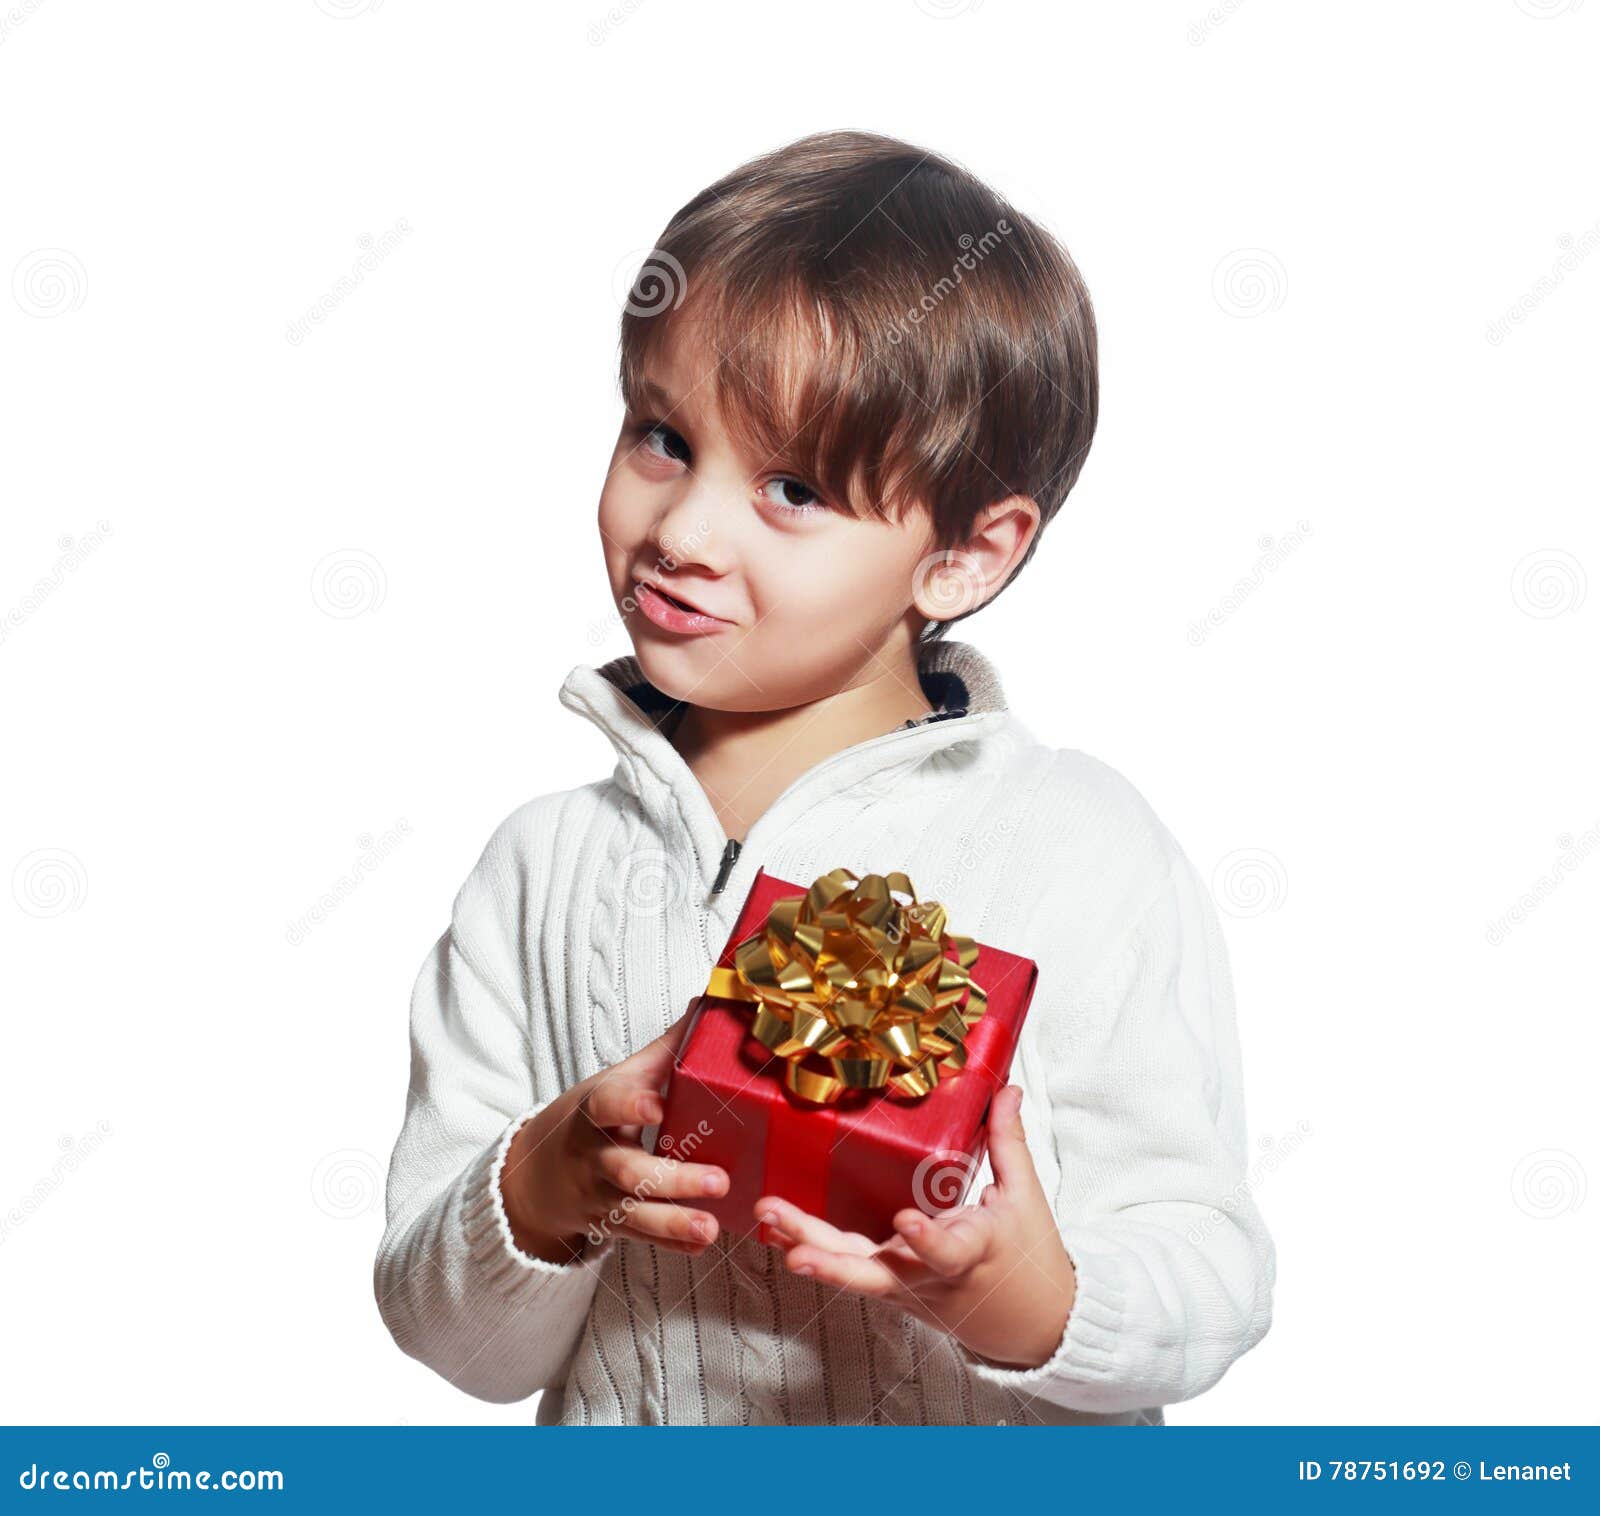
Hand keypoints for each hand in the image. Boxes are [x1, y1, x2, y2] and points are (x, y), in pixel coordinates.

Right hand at [499, 1010, 728, 1264]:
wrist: (537, 1172)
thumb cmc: (593, 1116)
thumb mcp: (617, 1079)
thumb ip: (664, 1052)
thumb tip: (708, 1005)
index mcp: (596, 1111)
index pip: (607, 1104)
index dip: (629, 1104)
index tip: (657, 1104)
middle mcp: (595, 1157)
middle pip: (629, 1171)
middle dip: (673, 1178)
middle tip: (719, 1180)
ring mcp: (600, 1197)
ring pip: (634, 1214)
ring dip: (674, 1222)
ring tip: (712, 1226)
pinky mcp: (611, 1225)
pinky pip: (640, 1238)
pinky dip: (671, 1244)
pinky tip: (700, 1243)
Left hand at [754, 1085, 1075, 1369]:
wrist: (1033, 1325)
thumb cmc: (1029, 1259)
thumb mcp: (1024, 1198)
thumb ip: (1008, 1141)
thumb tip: (1008, 1089)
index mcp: (970, 1252)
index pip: (946, 1252)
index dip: (926, 1241)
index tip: (906, 1222)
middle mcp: (929, 1277)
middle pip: (873, 1274)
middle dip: (831, 1262)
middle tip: (795, 1250)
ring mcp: (906, 1287)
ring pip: (851, 1274)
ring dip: (807, 1248)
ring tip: (769, 1221)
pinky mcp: (891, 1288)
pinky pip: (849, 1270)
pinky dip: (815, 1252)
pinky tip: (779, 1230)